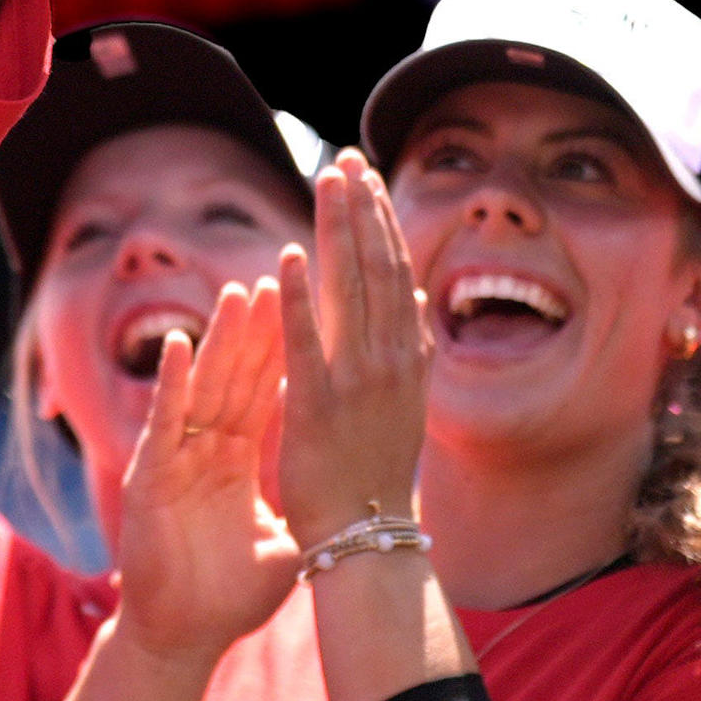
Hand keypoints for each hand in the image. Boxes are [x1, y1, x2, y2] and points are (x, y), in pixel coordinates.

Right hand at [104, 277, 301, 660]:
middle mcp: (207, 448)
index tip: (308, 305)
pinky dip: (170, 383)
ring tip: (237, 294)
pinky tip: (177, 345)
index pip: (266, 392)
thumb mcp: (280, 543)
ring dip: (218, 340)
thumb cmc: (227, 594)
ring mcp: (178, 457)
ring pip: (202, 387)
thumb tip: (346, 495)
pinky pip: (164, 422)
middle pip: (237, 377)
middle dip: (257, 329)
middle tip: (277, 276)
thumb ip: (302, 508)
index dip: (284, 350)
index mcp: (237, 458)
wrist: (183, 635)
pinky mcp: (152, 475)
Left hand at [275, 152, 429, 543]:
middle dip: (363, 208)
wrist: (369, 541)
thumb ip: (406, 350)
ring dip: (339, 231)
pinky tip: (290, 253)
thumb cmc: (377, 474)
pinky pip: (308, 338)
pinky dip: (301, 294)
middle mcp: (391, 362)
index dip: (382, 221)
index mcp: (408, 359)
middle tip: (347, 158)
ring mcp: (359, 382)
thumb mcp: (404, 405)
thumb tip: (410, 300)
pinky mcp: (320, 405)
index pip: (396, 272)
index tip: (368, 178)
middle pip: (378, 266)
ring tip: (327, 181)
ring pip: (351, 289)